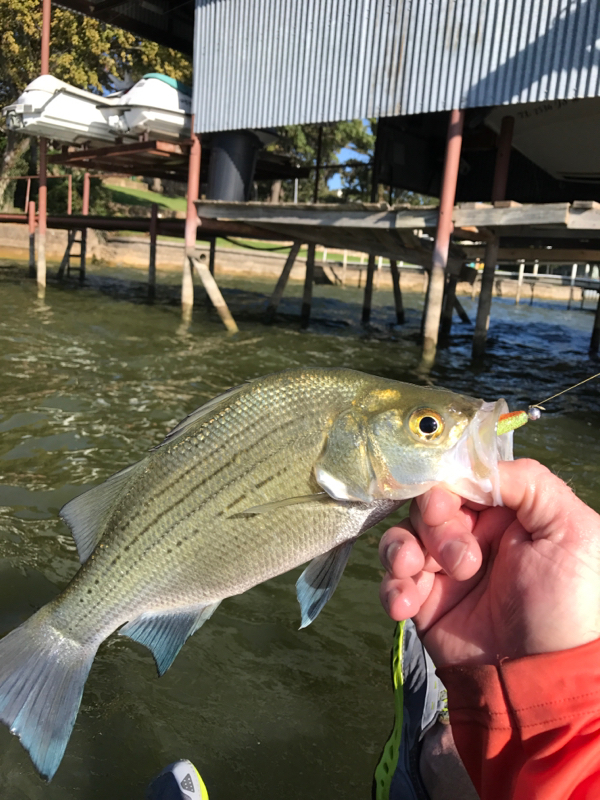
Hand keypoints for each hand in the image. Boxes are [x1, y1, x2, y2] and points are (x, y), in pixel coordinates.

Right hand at [379, 459, 599, 666]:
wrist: (537, 682)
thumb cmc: (563, 604)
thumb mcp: (571, 532)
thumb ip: (528, 482)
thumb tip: (474, 465)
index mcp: (506, 513)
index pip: (462, 480)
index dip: (447, 486)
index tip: (445, 506)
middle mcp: (473, 534)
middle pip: (428, 505)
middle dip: (436, 527)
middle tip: (460, 560)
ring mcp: (444, 568)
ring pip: (403, 536)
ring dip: (403, 551)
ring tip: (419, 575)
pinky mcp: (423, 599)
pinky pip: (391, 579)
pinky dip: (392, 586)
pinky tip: (406, 604)